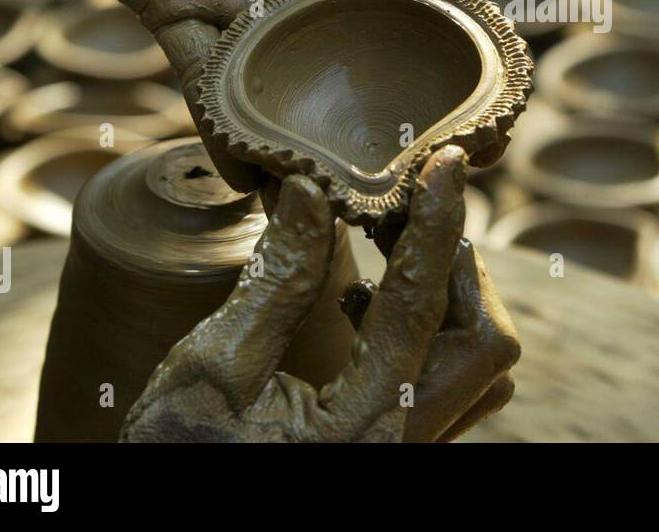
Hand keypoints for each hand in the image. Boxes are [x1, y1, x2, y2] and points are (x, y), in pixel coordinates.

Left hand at [7, 0, 461, 188]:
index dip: (455, 10)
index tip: (499, 67)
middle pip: (372, 33)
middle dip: (413, 91)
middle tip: (460, 152)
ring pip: (302, 70)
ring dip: (332, 124)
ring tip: (369, 189)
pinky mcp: (175, 12)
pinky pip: (209, 79)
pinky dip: (233, 125)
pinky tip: (261, 178)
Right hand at [119, 146, 519, 442]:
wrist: (173, 522)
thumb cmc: (176, 454)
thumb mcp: (210, 368)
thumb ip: (274, 281)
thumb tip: (310, 191)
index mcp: (363, 424)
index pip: (421, 305)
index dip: (438, 224)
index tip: (445, 162)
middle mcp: (405, 442)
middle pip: (484, 343)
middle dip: (457, 267)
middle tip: (405, 212)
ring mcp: (408, 447)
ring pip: (478, 366)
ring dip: (450, 298)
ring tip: (389, 250)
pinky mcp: (397, 444)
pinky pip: (448, 382)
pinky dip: (430, 329)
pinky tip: (363, 302)